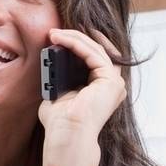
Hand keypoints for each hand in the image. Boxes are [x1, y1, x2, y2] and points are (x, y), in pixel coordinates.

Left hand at [37, 27, 125, 143]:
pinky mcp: (111, 80)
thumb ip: (60, 81)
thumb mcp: (58, 94)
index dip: (79, 44)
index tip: (61, 35)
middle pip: (97, 51)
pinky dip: (77, 44)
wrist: (66, 134)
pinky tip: (62, 39)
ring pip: (96, 49)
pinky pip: (94, 53)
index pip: (95, 58)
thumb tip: (51, 68)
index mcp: (102, 89)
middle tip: (55, 32)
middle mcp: (112, 85)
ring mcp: (114, 83)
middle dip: (75, 38)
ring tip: (54, 34)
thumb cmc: (60, 122)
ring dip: (74, 38)